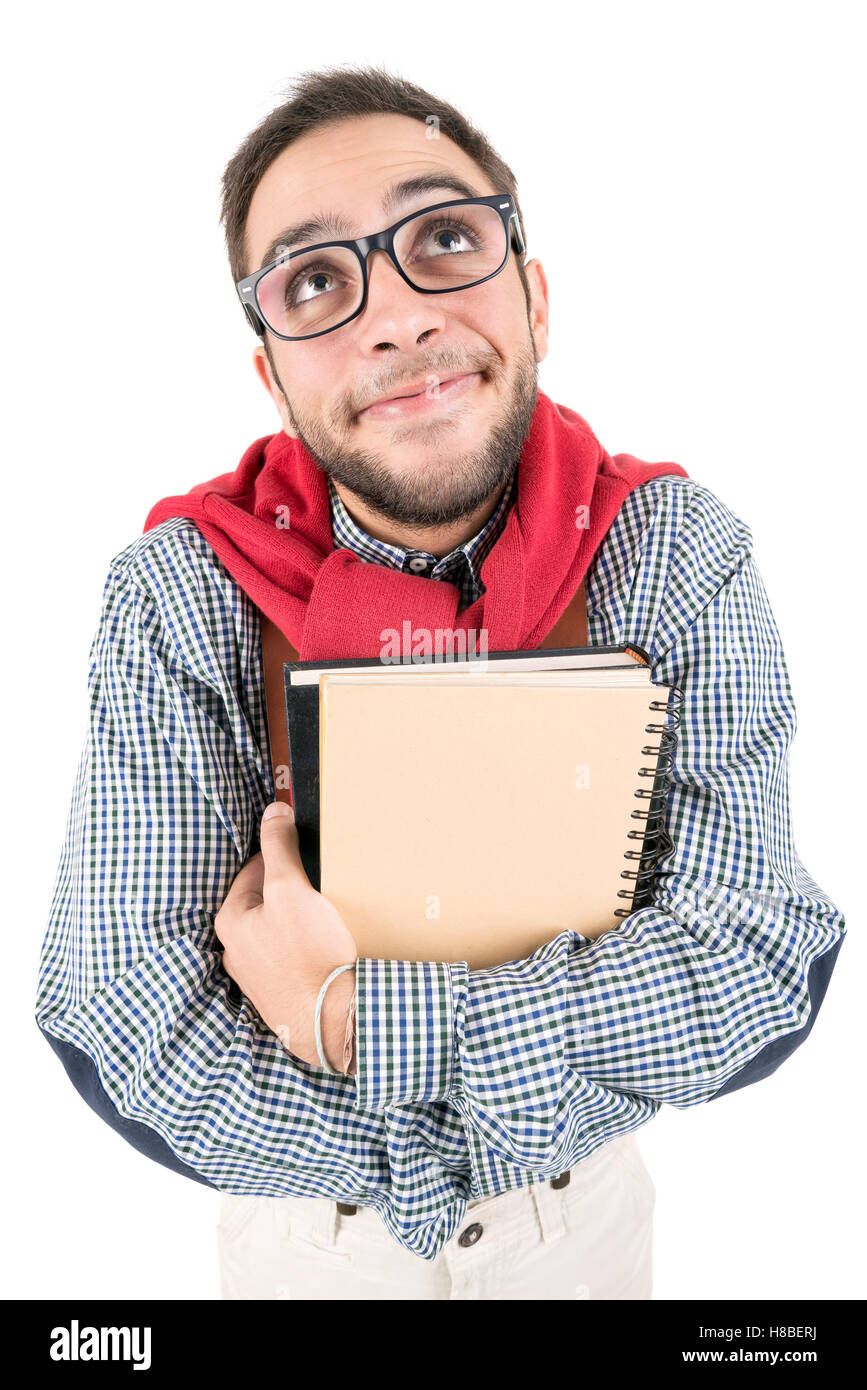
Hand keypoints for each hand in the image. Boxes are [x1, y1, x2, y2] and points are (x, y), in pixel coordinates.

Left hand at [214, 802, 356, 1067]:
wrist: (337, 1023)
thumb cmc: (310, 955)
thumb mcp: (290, 888)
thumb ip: (278, 846)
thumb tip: (273, 811)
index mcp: (230, 921)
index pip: (256, 868)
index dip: (285, 855)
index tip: (309, 853)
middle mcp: (236, 951)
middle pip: (268, 900)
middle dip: (294, 888)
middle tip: (324, 886)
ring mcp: (259, 977)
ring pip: (282, 929)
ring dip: (304, 919)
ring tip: (332, 917)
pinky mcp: (282, 994)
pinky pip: (295, 956)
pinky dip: (310, 946)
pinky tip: (331, 948)